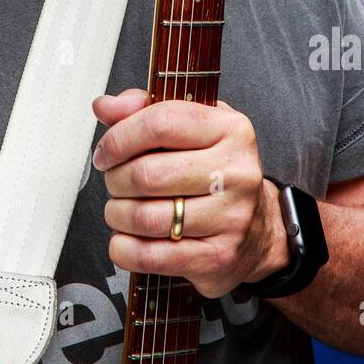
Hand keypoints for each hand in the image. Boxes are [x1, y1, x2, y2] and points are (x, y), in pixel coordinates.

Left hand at [90, 88, 290, 298]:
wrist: (258, 228)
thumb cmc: (217, 172)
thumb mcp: (192, 127)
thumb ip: (145, 109)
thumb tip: (106, 107)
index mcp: (229, 129)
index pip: (161, 123)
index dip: (120, 138)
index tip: (107, 152)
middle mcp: (236, 171)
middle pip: (148, 174)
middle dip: (116, 180)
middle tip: (115, 182)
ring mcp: (231, 217)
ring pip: (145, 217)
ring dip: (118, 214)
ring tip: (122, 209)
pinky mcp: (218, 256)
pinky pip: (151, 256)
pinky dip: (125, 248)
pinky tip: (126, 238)